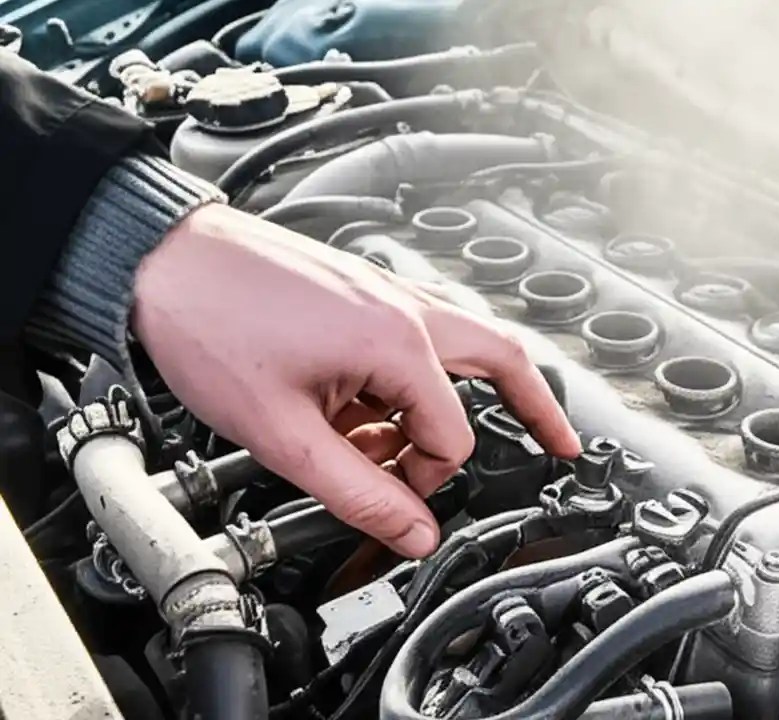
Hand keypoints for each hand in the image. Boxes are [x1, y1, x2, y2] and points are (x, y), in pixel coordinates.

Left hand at [131, 204, 580, 556]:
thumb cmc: (209, 326)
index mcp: (398, 342)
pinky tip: (385, 404)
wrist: (161, 258)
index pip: (450, 436)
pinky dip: (421, 376)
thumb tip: (411, 533)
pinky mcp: (362, 290)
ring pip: (469, 339)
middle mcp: (407, 308)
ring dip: (481, 389)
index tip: (391, 500)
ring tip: (501, 420)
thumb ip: (357, 491)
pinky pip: (419, 334)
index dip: (425, 482)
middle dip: (539, 408)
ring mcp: (386, 292)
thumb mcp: (283, 433)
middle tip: (564, 443)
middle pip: (504, 359)